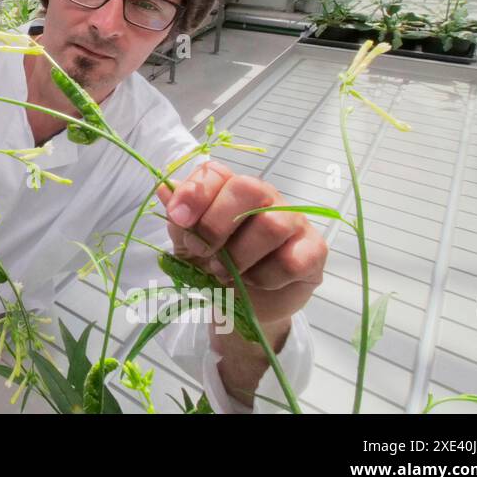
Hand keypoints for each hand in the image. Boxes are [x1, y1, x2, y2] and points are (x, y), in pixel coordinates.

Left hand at [156, 160, 327, 338]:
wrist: (242, 304)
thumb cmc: (215, 265)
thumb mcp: (188, 244)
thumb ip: (178, 219)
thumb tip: (163, 190)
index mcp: (230, 189)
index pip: (216, 172)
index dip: (195, 193)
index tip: (178, 219)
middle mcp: (265, 197)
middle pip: (248, 188)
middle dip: (216, 224)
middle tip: (202, 253)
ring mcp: (293, 222)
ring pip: (271, 225)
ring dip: (240, 256)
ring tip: (225, 274)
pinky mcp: (313, 251)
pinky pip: (292, 260)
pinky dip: (266, 277)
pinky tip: (255, 282)